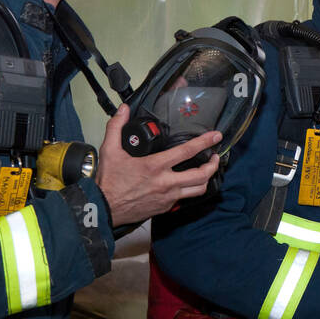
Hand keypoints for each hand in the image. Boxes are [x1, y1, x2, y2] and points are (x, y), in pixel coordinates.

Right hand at [95, 105, 221, 224]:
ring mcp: (168, 197)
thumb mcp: (109, 151)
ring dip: (206, 179)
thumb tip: (123, 110)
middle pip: (201, 175)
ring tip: (207, 170)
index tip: (215, 136)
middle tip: (216, 156)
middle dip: (213, 165)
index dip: (204, 142)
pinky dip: (190, 189)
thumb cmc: (108, 182)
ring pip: (198, 190)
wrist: (104, 208)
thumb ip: (116, 127)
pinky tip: (188, 183)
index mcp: (155, 166)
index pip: (186, 151)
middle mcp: (165, 183)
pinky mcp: (165, 207)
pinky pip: (185, 198)